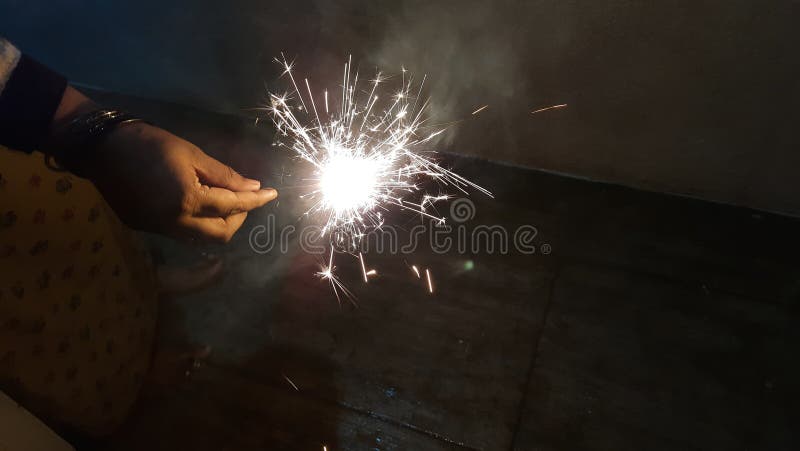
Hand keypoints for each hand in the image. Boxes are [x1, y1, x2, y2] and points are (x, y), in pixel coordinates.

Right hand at [85, 122, 276, 242]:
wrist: (99, 147)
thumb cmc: (149, 143)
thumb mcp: (191, 153)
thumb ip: (223, 175)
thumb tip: (252, 187)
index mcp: (188, 200)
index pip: (233, 206)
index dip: (256, 201)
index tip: (272, 194)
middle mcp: (175, 222)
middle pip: (221, 235)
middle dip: (239, 219)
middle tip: (244, 199)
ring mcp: (158, 229)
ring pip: (200, 238)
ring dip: (218, 224)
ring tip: (222, 201)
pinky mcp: (144, 228)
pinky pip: (180, 233)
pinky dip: (196, 223)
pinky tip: (196, 204)